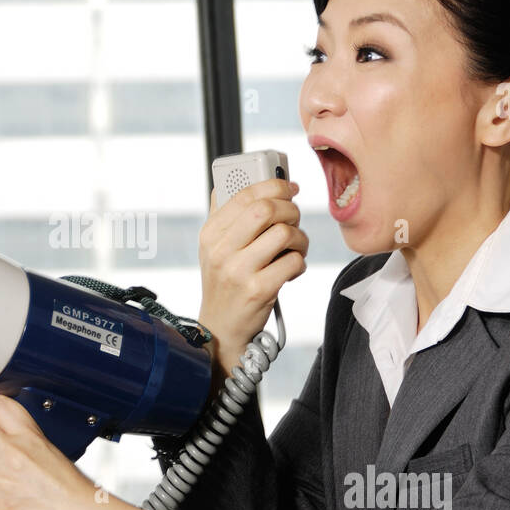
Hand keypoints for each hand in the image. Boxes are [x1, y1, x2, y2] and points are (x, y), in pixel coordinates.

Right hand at [198, 179, 307, 379]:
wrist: (221, 329)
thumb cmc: (224, 284)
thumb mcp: (214, 249)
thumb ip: (225, 217)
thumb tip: (242, 180)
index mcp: (210, 234)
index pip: (244, 195)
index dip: (273, 184)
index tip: (289, 187)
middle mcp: (220, 250)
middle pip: (265, 209)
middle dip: (290, 209)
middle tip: (294, 219)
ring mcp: (238, 271)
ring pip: (283, 234)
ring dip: (299, 238)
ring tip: (295, 248)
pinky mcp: (258, 290)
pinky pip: (293, 261)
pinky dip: (299, 262)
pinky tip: (291, 269)